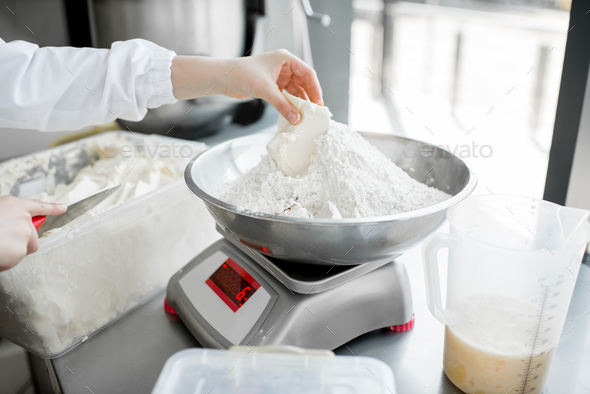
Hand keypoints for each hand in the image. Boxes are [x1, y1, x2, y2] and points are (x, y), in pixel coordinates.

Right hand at [0, 197, 65, 270]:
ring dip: (11, 252)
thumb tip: (10, 226)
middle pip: (31, 235)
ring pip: (24, 249)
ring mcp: (24, 233)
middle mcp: (23, 216)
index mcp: (13, 204)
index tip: (63, 208)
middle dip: (21, 242)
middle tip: (2, 243)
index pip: (38, 205)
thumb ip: (6, 218)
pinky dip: (6, 261)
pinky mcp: (22, 249)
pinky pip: (16, 259)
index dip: (52, 207)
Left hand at [171, 49, 322, 124]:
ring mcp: (277, 76)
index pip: (307, 73)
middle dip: (309, 96)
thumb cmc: (241, 74)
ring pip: (295, 90)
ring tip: (305, 115)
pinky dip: (290, 104)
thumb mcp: (266, 90)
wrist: (223, 78)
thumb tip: (296, 119)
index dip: (315, 88)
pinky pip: (286, 96)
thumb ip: (282, 105)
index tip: (319, 103)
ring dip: (300, 102)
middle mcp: (283, 66)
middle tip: (315, 112)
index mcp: (285, 59)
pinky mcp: (271, 86)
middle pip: (303, 82)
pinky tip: (294, 113)